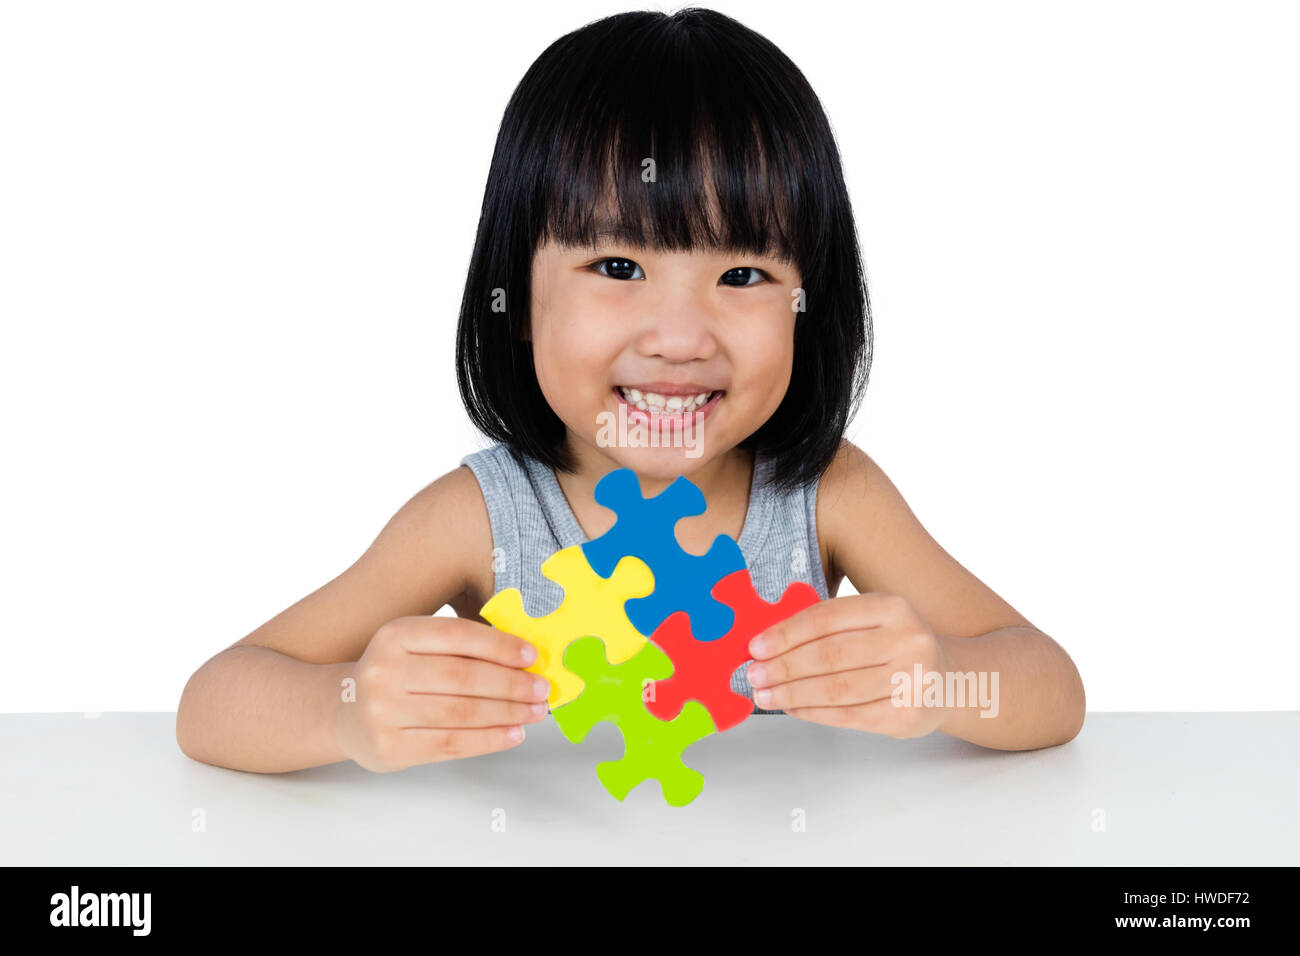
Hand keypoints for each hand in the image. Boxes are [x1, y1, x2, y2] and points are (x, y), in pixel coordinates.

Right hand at [335, 615, 550, 771]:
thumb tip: (524, 657)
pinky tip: (513, 734)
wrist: (344, 710)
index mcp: (395, 634)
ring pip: (461, 713)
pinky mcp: (389, 748)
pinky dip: (489, 740)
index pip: (457, 635)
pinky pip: (451, 744)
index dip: (499, 645)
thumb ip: (459, 647)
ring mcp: (382, 711)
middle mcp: (384, 670)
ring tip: (534, 712)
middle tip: (541, 688)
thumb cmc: (396, 674)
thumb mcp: (415, 646)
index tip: (532, 656)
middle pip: (462, 676)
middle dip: (510, 684)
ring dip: (507, 713)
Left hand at [746, 592, 948, 737]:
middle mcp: (908, 639)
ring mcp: (913, 679)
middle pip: (830, 655)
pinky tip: (792, 708)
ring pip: (838, 688)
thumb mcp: (872, 622)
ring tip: (765, 694)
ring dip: (793, 693)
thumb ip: (828, 627)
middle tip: (754, 675)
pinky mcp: (909, 715)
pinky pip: (849, 716)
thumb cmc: (894, 648)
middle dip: (784, 667)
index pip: (827, 618)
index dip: (786, 633)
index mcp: (892, 606)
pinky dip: (814, 713)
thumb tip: (767, 643)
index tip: (755, 647)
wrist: (950, 679)